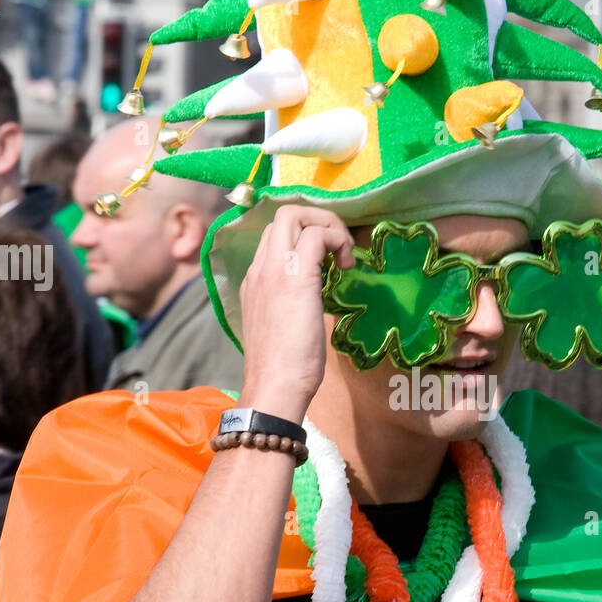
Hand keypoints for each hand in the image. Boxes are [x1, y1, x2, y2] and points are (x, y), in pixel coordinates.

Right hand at [237, 202, 353, 419]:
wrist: (275, 387)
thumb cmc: (284, 368)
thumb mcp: (284, 325)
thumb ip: (293, 304)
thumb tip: (316, 301)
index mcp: (255, 279)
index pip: (275, 234)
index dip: (305, 233)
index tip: (328, 256)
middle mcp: (260, 268)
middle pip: (283, 214)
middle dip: (319, 219)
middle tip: (339, 248)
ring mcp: (274, 270)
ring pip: (294, 214)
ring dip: (329, 226)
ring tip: (344, 258)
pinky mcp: (296, 277)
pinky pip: (317, 235)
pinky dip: (337, 240)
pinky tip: (347, 267)